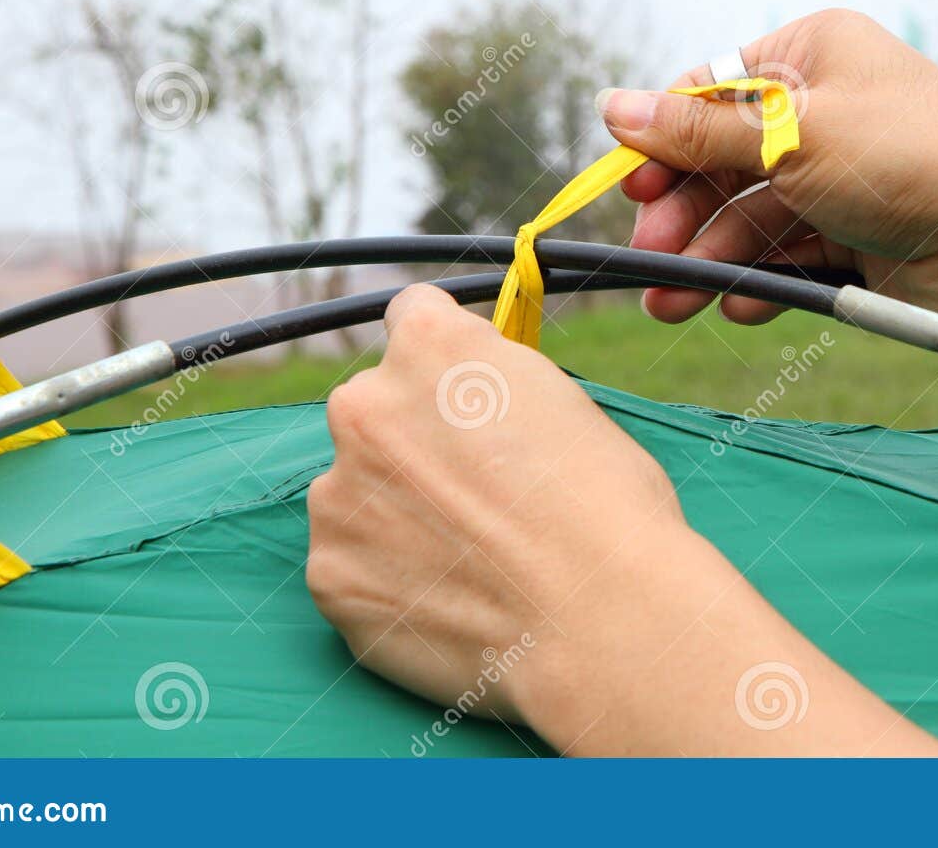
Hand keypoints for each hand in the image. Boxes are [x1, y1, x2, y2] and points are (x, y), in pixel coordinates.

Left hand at [306, 283, 689, 723]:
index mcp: (430, 346)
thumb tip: (482, 403)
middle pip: (374, 409)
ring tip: (470, 560)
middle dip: (412, 441)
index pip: (413, 317)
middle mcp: (364, 406)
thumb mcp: (562, 401)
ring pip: (357, 492)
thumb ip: (497, 384)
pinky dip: (390, 582)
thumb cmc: (606, 508)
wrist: (598, 619)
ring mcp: (338, 495)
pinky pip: (354, 566)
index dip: (447, 360)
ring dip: (395, 513)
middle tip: (477, 493)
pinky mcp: (331, 576)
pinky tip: (449, 601)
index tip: (465, 393)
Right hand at [598, 8, 937, 325]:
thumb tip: (610, 107)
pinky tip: (741, 305)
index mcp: (810, 55)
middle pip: (722, 163)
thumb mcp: (788, 136)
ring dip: (711, 259)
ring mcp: (839, 175)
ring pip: (751, 216)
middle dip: (683, 216)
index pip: (710, 93)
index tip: (627, 189)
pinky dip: (763, 279)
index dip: (662, 142)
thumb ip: (696, 133)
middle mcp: (823, 110)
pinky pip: (790, 254)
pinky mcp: (855, 234)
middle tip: (648, 260)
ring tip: (672, 304)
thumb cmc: (907, 157)